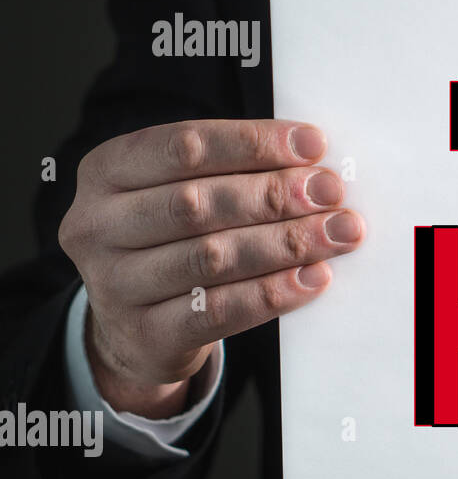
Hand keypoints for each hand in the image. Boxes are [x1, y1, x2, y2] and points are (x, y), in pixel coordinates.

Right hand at [58, 119, 364, 417]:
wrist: (135, 329)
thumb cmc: (174, 241)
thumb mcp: (181, 193)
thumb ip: (234, 172)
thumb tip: (315, 164)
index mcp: (107, 171)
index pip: (185, 147)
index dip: (254, 143)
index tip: (314, 145)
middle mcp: (98, 225)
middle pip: (198, 202)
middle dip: (275, 194)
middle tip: (331, 192)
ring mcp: (115, 284)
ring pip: (213, 257)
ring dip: (286, 242)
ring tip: (339, 232)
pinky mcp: (147, 334)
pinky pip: (219, 311)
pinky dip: (274, 292)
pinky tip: (315, 277)